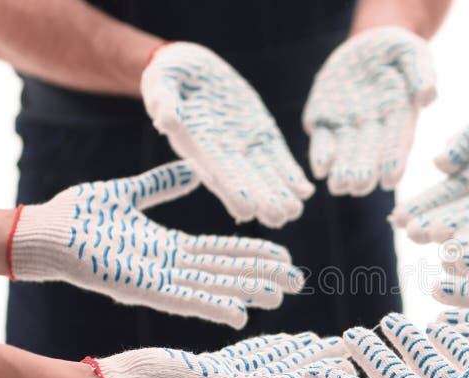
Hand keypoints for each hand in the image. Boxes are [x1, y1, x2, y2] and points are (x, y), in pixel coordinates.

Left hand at [9, 161, 303, 328]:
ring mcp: (157, 279)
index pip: (219, 250)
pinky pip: (183, 300)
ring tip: (278, 297)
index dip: (251, 252)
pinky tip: (240, 313)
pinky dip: (212, 307)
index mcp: (168, 245)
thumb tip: (189, 169)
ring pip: (212, 287)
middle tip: (296, 282)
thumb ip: (161, 186)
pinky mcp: (141, 288)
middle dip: (261, 275)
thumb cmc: (78, 215)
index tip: (283, 252)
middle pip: (225, 271)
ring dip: (245, 293)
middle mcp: (169, 266)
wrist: (42, 231)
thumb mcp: (129, 194)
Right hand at [85, 333, 349, 377]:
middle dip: (321, 361)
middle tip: (351, 346)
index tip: (352, 359)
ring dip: (301, 354)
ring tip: (326, 344)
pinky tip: (285, 343)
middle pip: (292, 376)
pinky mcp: (212, 371)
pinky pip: (251, 360)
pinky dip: (272, 350)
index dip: (325, 372)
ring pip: (274, 366)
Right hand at [142, 42, 312, 226]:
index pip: (216, 170)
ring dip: (280, 194)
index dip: (232, 189)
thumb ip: (163, 100)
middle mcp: (222, 153)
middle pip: (244, 181)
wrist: (195, 68)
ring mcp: (244, 147)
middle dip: (261, 200)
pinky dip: (292, 176)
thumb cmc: (171, 75)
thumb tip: (165, 120)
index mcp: (196, 143)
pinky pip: (279, 160)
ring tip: (295, 210)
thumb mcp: (162, 81)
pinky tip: (306, 191)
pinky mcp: (262, 137)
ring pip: (265, 176)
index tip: (246, 210)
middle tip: (279, 218)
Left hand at [303, 26, 435, 195]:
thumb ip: (421, 72)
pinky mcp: (324, 118)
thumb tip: (428, 96)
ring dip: (341, 171)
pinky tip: (320, 167)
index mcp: (398, 116)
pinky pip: (322, 139)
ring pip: (345, 153)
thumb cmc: (396, 52)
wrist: (366, 46)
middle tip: (359, 186)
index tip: (391, 179)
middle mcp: (373, 127)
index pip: (396, 142)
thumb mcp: (412, 53)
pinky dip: (321, 154)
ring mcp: (347, 125)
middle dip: (363, 171)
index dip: (394, 160)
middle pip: (369, 153)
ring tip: (339, 186)